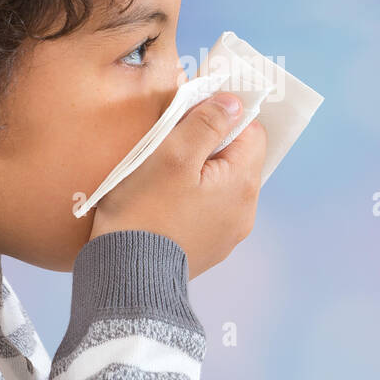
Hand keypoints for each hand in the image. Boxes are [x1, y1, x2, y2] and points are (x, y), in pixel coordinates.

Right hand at [89, 92, 267, 278]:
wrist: (127, 275)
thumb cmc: (146, 211)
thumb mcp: (173, 154)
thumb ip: (207, 122)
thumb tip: (234, 103)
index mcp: (243, 184)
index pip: (252, 131)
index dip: (223, 115)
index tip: (191, 115)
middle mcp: (245, 211)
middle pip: (237, 158)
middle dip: (208, 144)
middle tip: (170, 144)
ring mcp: (227, 234)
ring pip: (221, 185)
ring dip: (198, 173)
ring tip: (162, 176)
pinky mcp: (208, 249)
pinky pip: (207, 210)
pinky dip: (190, 199)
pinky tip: (163, 203)